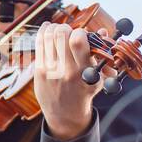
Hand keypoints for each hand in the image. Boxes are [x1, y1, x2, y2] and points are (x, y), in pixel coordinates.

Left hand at [32, 22, 112, 140]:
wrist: (65, 113)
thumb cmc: (84, 91)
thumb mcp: (98, 77)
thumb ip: (101, 54)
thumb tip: (101, 32)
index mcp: (85, 72)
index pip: (78, 41)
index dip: (80, 32)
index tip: (82, 36)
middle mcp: (67, 71)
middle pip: (61, 34)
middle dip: (66, 28)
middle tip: (69, 32)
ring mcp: (50, 70)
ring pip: (48, 36)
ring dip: (54, 28)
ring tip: (59, 31)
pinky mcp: (39, 70)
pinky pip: (39, 43)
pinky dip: (43, 32)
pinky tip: (48, 29)